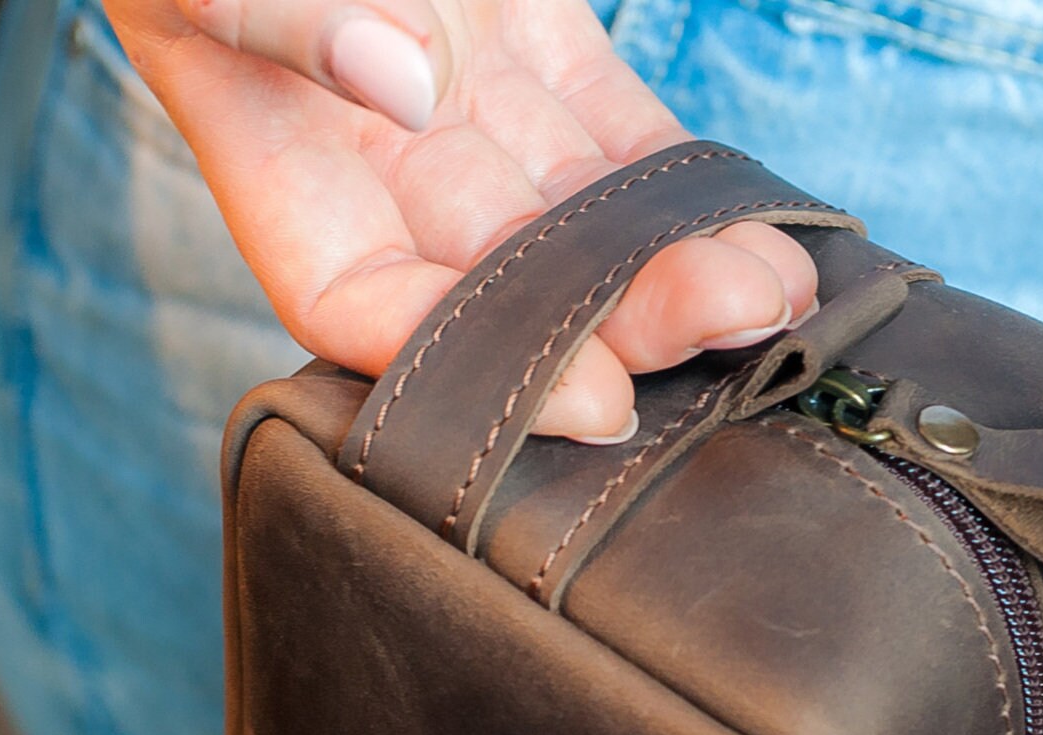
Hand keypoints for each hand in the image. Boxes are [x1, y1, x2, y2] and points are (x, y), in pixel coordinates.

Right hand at [104, 0, 815, 440]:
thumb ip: (285, 13)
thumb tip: (404, 86)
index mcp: (270, 154)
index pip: (362, 304)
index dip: (467, 356)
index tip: (581, 388)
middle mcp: (374, 162)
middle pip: (495, 279)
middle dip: (613, 316)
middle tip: (719, 324)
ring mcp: (462, 110)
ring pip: (573, 221)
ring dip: (672, 266)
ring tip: (771, 289)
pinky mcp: (534, 48)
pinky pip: (616, 138)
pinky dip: (688, 185)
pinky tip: (764, 229)